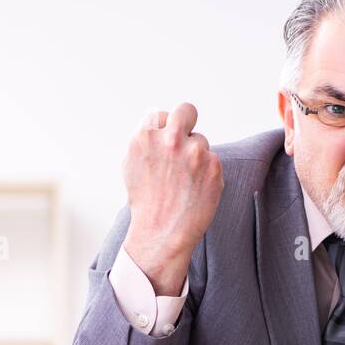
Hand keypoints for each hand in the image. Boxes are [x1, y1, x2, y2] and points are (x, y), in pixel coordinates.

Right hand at [121, 103, 223, 295]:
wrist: (161, 234)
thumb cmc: (145, 203)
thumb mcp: (130, 166)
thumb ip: (144, 141)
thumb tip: (155, 120)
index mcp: (145, 137)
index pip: (161, 115)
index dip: (164, 129)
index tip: (166, 143)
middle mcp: (170, 140)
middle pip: (186, 111)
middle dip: (186, 121)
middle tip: (185, 141)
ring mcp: (194, 152)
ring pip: (200, 141)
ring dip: (195, 157)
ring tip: (184, 182)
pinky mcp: (213, 166)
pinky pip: (212, 161)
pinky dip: (206, 174)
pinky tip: (195, 190)